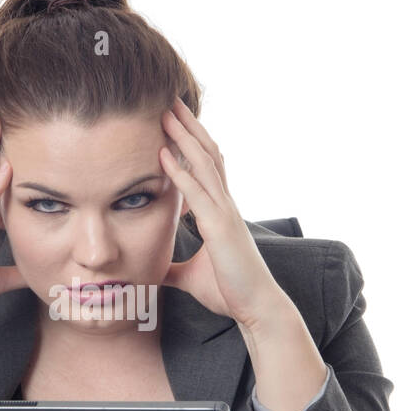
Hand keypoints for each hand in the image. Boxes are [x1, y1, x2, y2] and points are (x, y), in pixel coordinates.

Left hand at [159, 97, 286, 332]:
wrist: (256, 309)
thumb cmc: (229, 291)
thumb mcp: (190, 276)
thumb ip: (173, 266)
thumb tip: (155, 268)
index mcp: (221, 212)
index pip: (207, 166)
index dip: (191, 141)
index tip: (173, 121)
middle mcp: (225, 205)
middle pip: (207, 154)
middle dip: (188, 126)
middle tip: (169, 101)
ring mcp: (225, 213)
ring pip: (204, 164)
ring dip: (182, 137)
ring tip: (164, 114)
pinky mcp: (221, 228)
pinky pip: (198, 193)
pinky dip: (180, 172)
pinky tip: (163, 155)